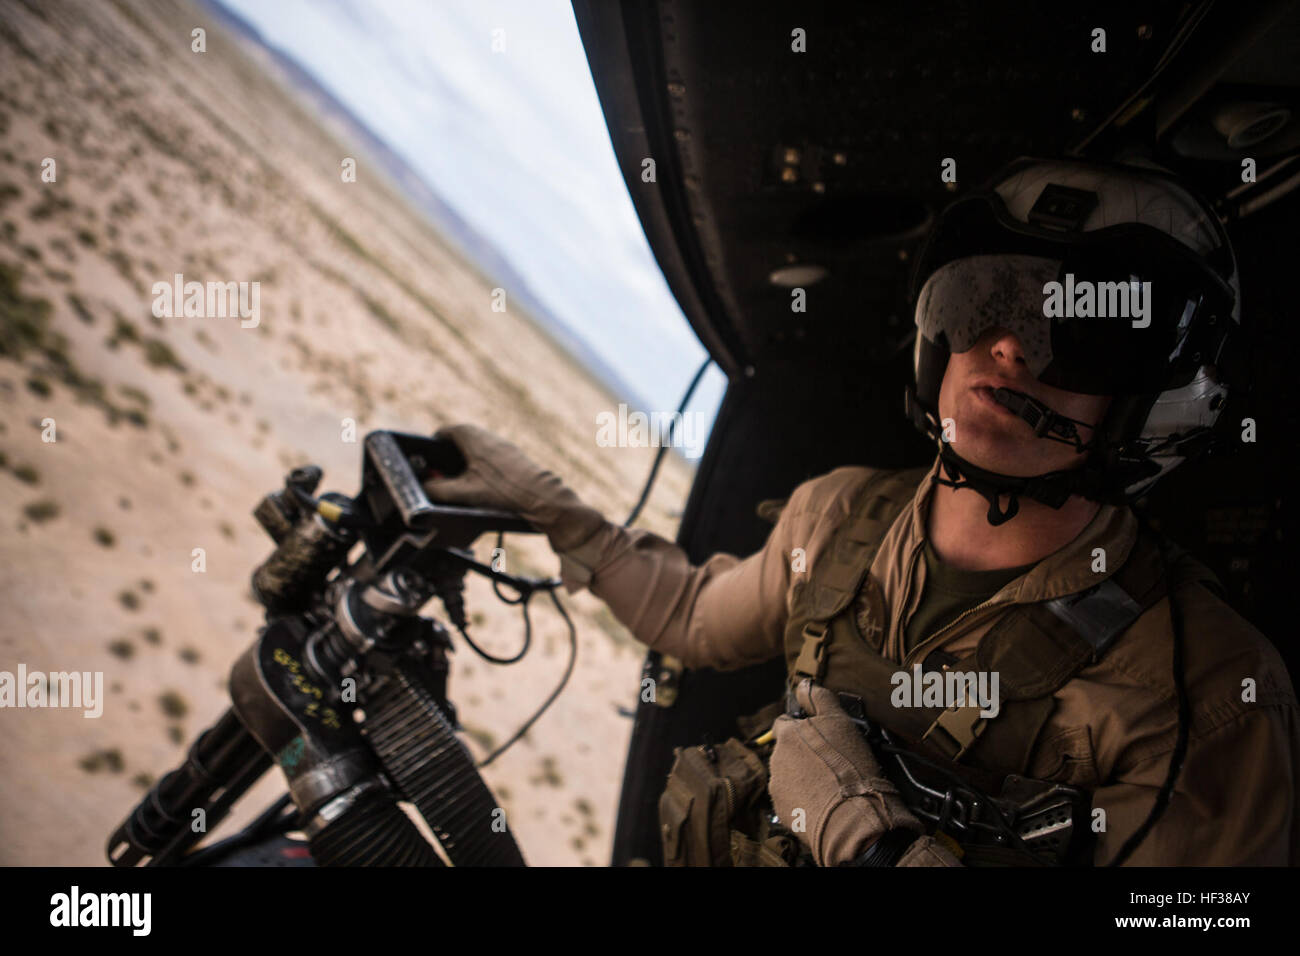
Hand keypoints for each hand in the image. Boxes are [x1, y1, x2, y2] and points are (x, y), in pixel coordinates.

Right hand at [423, 423, 605, 550]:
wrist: (541, 496)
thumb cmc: (504, 490)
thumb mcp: (465, 492)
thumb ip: (439, 490)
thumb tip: (425, 488)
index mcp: (472, 436)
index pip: (444, 432)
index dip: (432, 447)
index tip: (428, 462)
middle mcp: (487, 436)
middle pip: (459, 441)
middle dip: (448, 458)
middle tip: (442, 476)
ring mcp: (502, 445)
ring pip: (475, 449)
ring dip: (465, 464)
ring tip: (461, 484)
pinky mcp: (512, 457)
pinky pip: (489, 457)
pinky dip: (480, 468)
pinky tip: (482, 487)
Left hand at [768, 679, 920, 865]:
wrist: (852, 816)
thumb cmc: (849, 766)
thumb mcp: (839, 721)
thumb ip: (818, 698)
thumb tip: (803, 684)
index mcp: (787, 735)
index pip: (784, 722)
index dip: (802, 728)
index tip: (818, 737)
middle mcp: (776, 759)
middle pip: (787, 750)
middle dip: (803, 754)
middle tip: (829, 762)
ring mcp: (777, 786)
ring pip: (789, 775)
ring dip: (803, 776)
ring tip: (829, 784)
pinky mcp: (783, 810)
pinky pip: (791, 799)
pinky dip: (804, 799)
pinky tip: (824, 801)